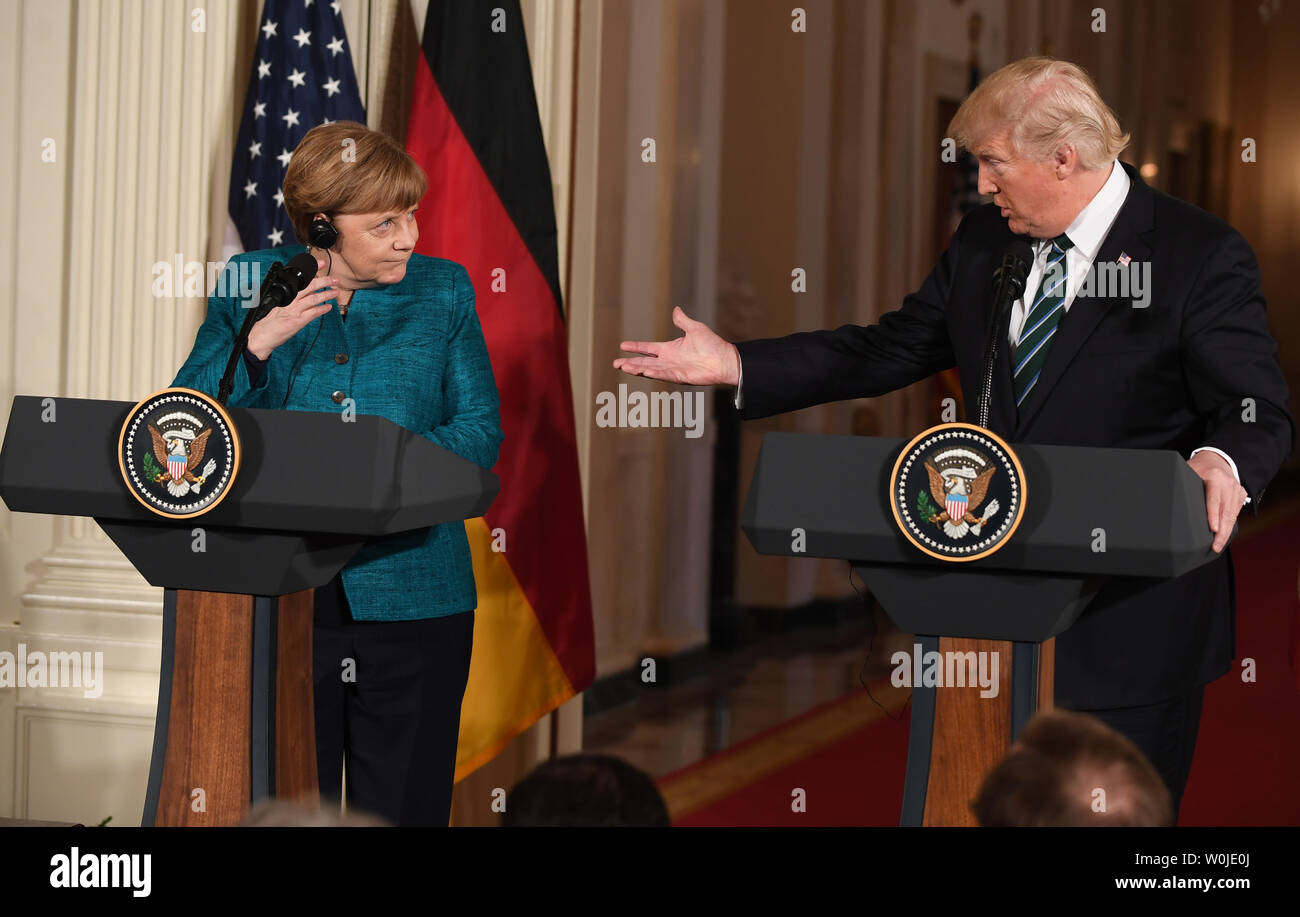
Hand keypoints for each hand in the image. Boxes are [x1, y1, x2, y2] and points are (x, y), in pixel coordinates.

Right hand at [246, 268, 339, 359]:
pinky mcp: (298, 321)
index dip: (311, 269)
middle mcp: (289, 300)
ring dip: (327, 294)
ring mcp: (294, 310)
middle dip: (324, 281)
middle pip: (309, 285)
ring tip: (335, 292)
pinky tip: (329, 307)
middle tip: (334, 279)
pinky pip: (313, 312)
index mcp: (283, 293)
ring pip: (314, 298)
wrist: (262, 336)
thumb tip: (303, 293)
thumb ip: (289, 298)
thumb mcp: (275, 305)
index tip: (321, 263)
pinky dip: (322, 309)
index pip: (300, 278)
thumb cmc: (266, 322)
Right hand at [613, 307, 740, 386]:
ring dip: (636, 368)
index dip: (636, 347)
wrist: (724, 359)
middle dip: (630, 363)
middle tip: (616, 363)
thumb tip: (676, 309)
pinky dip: (653, 373)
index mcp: (670, 349)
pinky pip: (663, 375)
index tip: (623, 345)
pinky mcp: (680, 377)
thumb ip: (682, 321)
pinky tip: (642, 371)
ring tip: (623, 367)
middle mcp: (669, 360)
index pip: (648, 348)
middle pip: (645, 362)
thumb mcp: (695, 328)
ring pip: (650, 369)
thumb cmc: (712, 344)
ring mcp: (673, 369)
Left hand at [1187, 451, 1247, 552]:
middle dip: (1221, 532)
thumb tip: (1165, 496)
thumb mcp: (1189, 470)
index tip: (1213, 529)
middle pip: (1226, 512)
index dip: (1213, 515)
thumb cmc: (1199, 467)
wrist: (1218, 459)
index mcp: (1214, 477)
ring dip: (1226, 532)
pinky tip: (1223, 536)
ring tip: (1218, 546)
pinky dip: (1229, 526)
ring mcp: (1237, 490)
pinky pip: (1235, 513)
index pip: (1214, 499)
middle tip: (1215, 546)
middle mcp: (1228, 484)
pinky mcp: (1241, 495)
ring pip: (1232, 515)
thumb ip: (1183, 483)